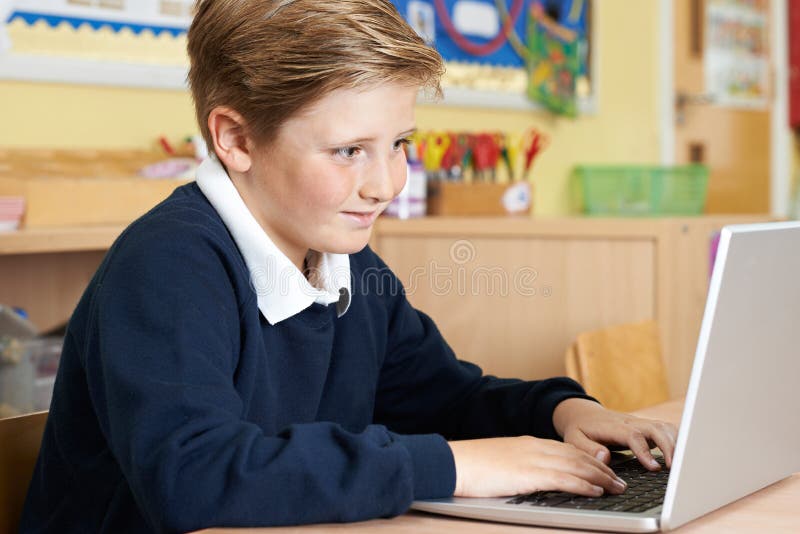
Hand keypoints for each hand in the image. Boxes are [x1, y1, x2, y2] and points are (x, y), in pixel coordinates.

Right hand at [448, 436, 627, 497]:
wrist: (453, 462)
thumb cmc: (472, 466)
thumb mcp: (501, 462)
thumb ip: (521, 467)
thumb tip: (533, 478)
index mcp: (528, 444)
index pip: (568, 450)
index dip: (590, 460)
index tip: (605, 469)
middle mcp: (535, 448)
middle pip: (578, 456)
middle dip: (602, 469)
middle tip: (619, 481)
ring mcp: (532, 459)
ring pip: (576, 466)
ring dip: (601, 477)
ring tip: (616, 488)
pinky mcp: (528, 474)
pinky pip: (564, 478)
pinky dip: (584, 484)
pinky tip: (596, 491)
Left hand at [552, 398, 677, 470]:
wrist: (583, 413)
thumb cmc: (579, 429)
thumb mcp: (574, 439)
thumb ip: (587, 448)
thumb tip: (604, 457)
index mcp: (613, 426)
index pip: (633, 435)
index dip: (645, 451)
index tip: (653, 467)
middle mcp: (629, 422)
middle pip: (655, 428)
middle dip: (668, 446)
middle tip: (674, 468)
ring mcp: (639, 423)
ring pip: (663, 427)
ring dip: (675, 443)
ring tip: (680, 464)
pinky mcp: (645, 427)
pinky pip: (665, 430)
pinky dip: (676, 440)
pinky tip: (679, 456)